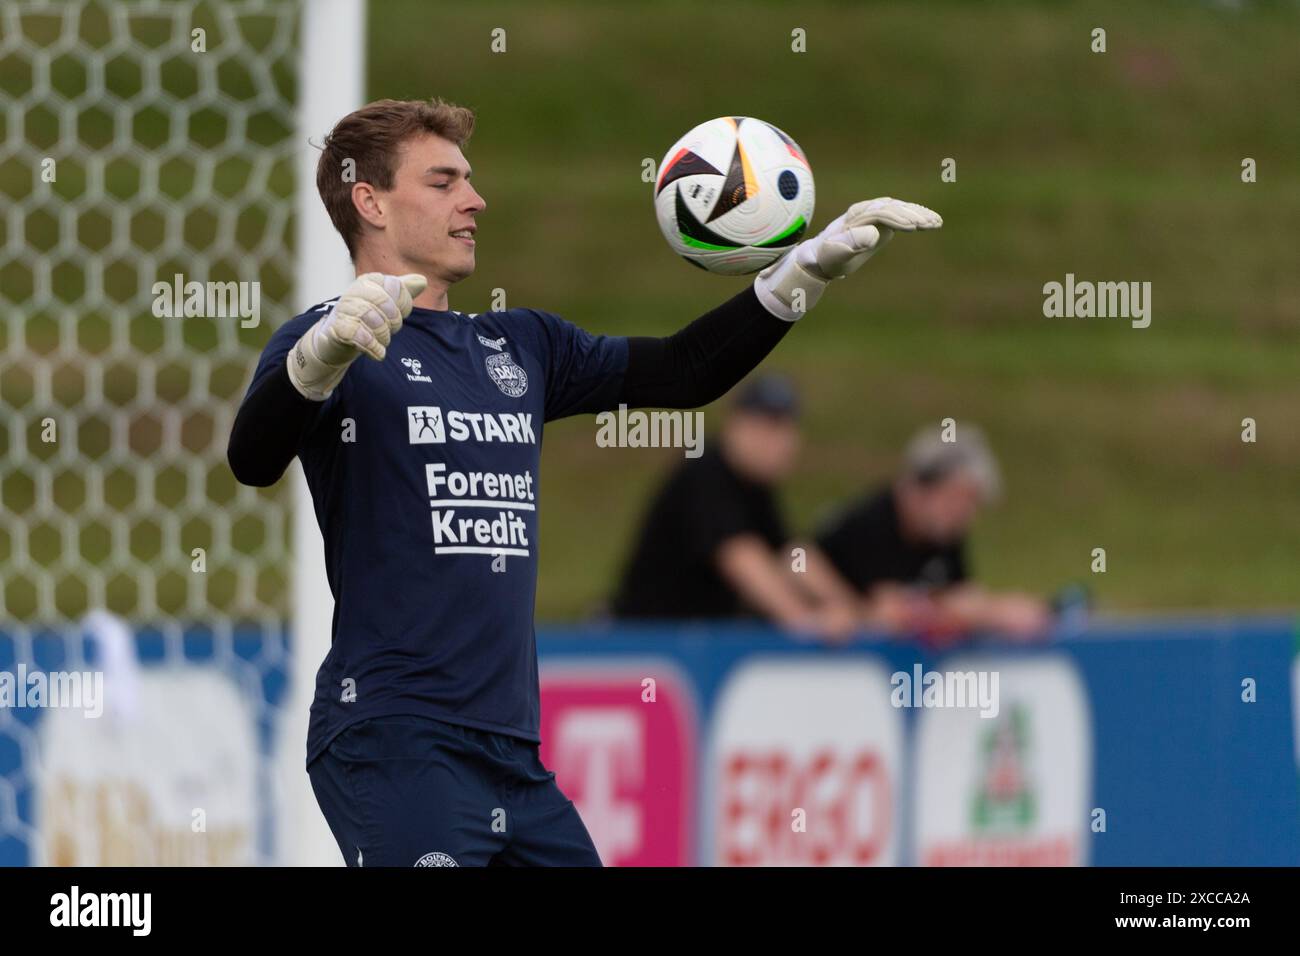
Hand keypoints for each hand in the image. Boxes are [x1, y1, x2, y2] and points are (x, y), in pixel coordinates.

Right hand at [287, 272, 426, 399]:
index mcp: (369, 281)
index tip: (397, 314)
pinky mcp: (338, 328)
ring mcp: (344, 308)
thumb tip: (422, 281)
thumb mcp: (386, 304)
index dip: (403, 305)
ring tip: (381, 341)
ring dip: (383, 336)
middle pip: (386, 303)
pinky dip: (374, 347)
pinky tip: (377, 352)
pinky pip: (362, 336)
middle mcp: (355, 290)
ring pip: (375, 320)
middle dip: (393, 321)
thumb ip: (403, 292)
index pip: (396, 286)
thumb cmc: (365, 319)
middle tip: (390, 330)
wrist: (337, 340)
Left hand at [753, 197, 941, 320]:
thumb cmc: (828, 258)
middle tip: (931, 224)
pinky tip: (933, 221)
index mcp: (856, 216)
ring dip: (919, 214)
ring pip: (900, 209)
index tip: (913, 227)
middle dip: (913, 215)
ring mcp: (874, 213)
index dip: (898, 218)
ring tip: (937, 222)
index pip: (881, 213)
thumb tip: (873, 234)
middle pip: (894, 208)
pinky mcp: (881, 220)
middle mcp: (866, 210)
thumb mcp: (835, 254)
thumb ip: (851, 244)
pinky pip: (902, 214)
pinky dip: (917, 216)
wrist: (822, 256)